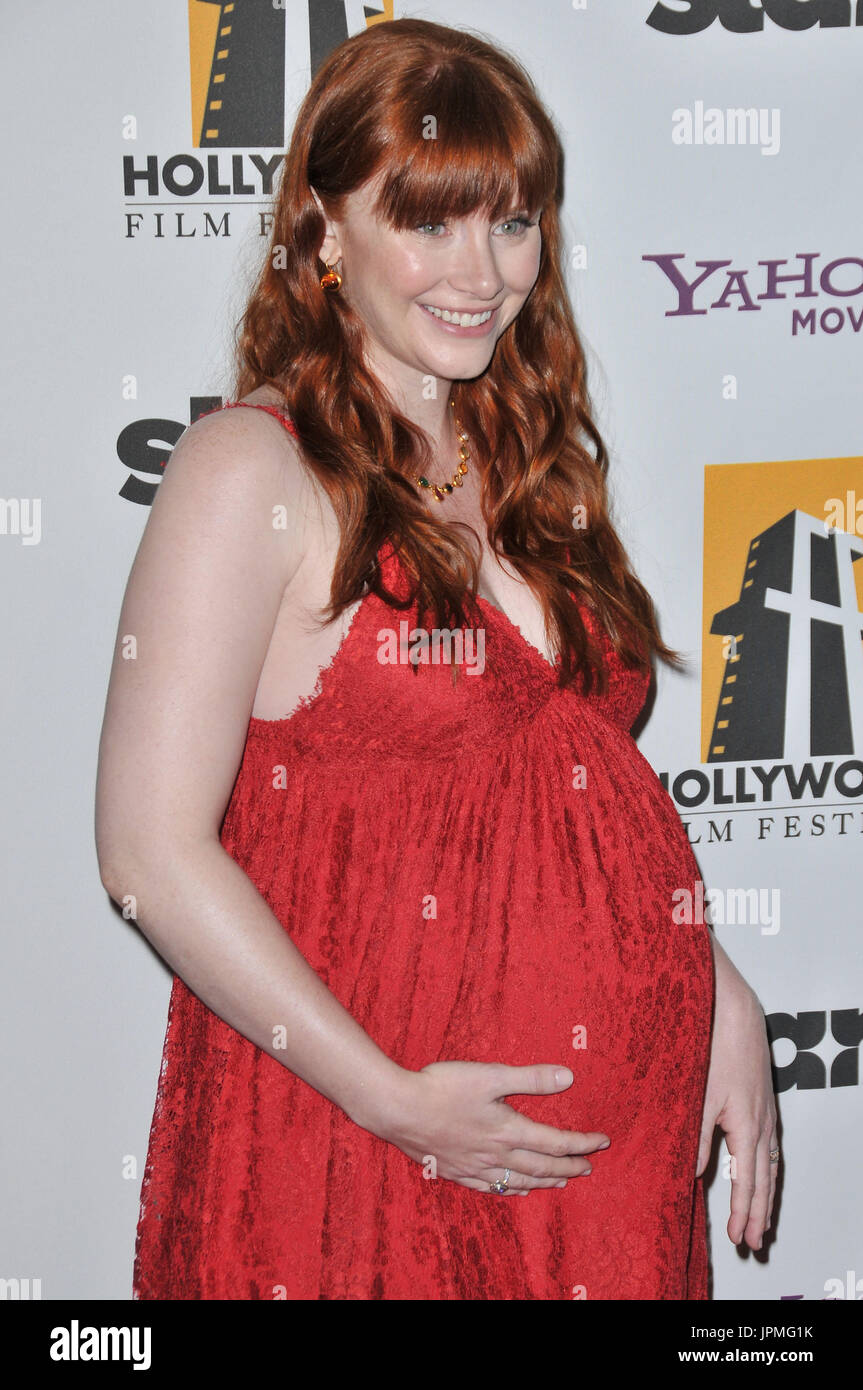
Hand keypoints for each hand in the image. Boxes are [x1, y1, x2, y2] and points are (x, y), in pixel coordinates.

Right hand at [368, 1060, 609, 1193]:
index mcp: (507, 1130)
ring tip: (560, 1183)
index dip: (581, 1143)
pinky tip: (512, 1189)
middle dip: (569, 1167)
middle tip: (588, 1168)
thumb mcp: (491, 1075)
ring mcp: (473, 1166)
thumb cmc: (443, 1087)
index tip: (602, 1142)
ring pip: (518, 1180)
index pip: (555, 1142)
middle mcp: (495, 1153)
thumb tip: (569, 1078)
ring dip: (543, 1182)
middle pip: (541, 1166)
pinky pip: (489, 1187)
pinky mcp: (453, 1170)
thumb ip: (530, 1078)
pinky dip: (508, 1190)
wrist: (398, 1109)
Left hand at [696, 949, 778, 1249]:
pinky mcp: (764, 1104)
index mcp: (746, 1127)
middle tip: (755, 1244)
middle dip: (759, 1215)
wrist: (735, 1014)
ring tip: (762, 1222)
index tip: (742, 1238)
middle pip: (764, 1181)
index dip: (744, 1213)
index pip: (747, 1182)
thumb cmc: (715, 1050)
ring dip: (765, 1197)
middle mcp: (762, 1125)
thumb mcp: (699, 1096)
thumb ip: (696, 1137)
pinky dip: (767, 1171)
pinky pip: (770, 1148)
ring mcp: (767, 1115)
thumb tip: (694, 1173)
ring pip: (770, 1166)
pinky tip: (762, 1176)